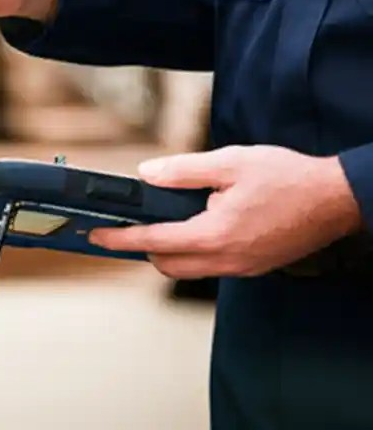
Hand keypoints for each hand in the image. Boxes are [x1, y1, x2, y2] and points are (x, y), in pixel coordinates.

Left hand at [89, 146, 363, 278]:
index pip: (153, 241)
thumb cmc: (288, 178)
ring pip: (189, 269)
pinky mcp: (254, 267)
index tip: (95, 236)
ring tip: (162, 222)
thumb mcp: (229, 162)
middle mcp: (227, 259)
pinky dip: (195, 252)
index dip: (119, 239)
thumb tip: (146, 175)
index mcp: (215, 235)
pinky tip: (197, 227)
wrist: (337, 199)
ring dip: (170, 251)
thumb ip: (183, 171)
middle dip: (143, 246)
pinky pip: (213, 267)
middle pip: (166, 264)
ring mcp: (242, 267)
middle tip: (128, 224)